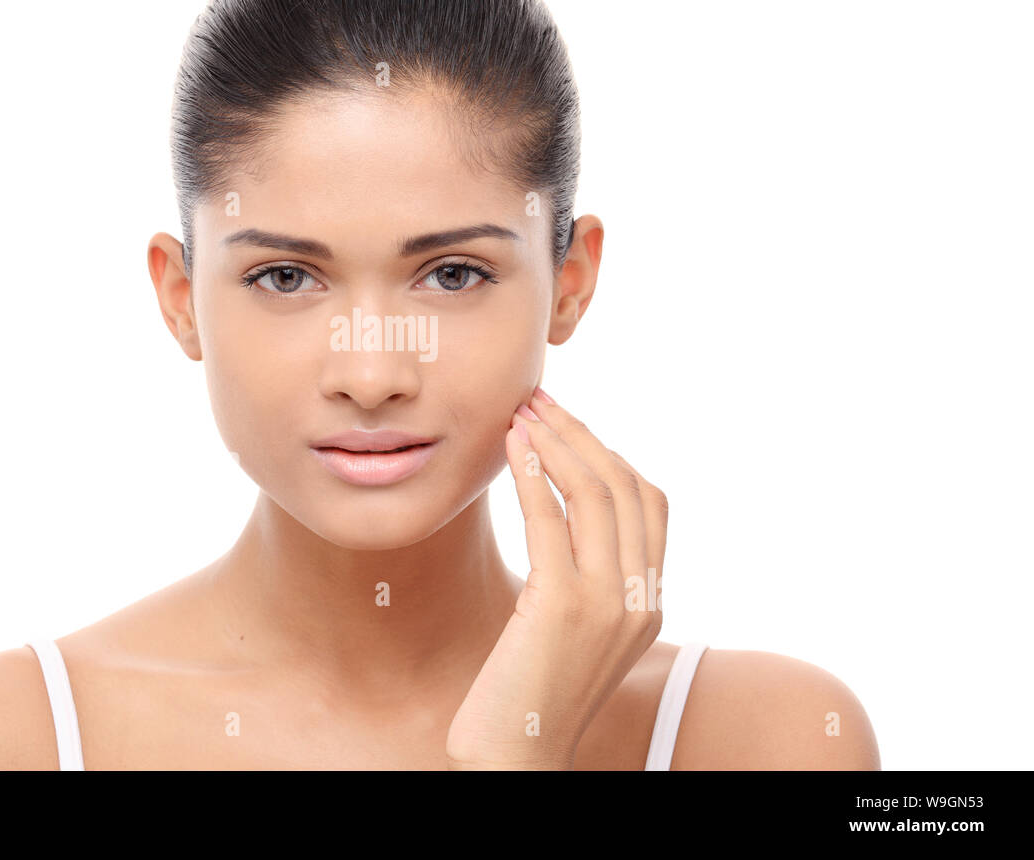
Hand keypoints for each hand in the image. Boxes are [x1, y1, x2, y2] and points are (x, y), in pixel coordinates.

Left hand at [445, 387, 667, 769]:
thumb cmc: (529, 693)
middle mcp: (640, 599)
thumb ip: (583, 578)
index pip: (651, 503)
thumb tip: (558, 513)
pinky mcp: (563, 608)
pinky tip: (512, 449)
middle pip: (625, 487)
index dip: (610, 453)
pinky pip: (552, 521)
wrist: (515, 759)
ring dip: (556, 443)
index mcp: (650, 602)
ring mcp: (608, 604)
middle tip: (539, 402)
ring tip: (521, 414)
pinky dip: (533, 475)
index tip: (568, 424)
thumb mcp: (571, 629)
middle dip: (580, 435)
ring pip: (596, 495)